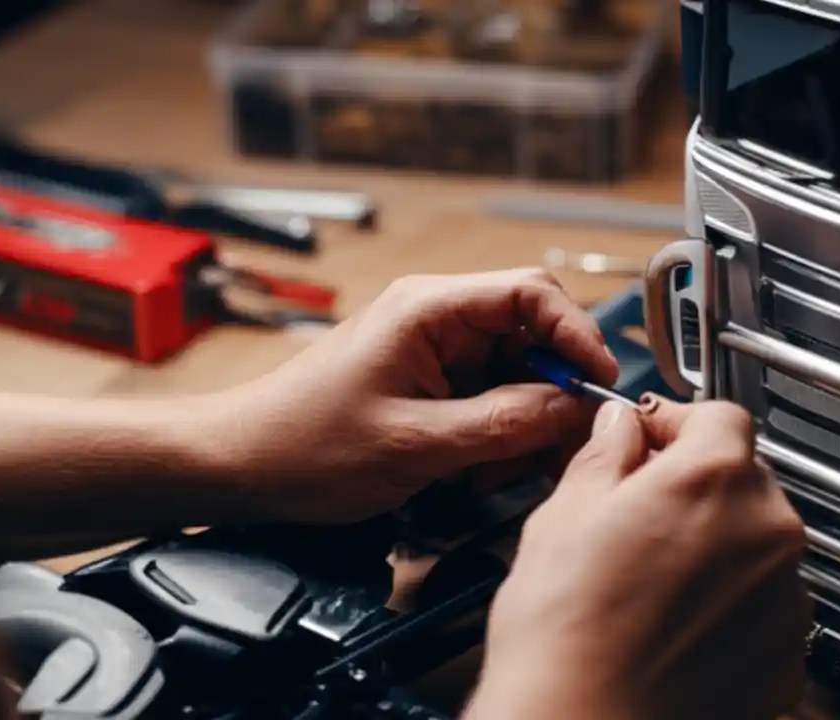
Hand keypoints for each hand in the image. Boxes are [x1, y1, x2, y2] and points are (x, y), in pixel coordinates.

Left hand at [211, 269, 616, 522]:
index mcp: (429, 309)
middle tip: (555, 445)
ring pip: (514, 373)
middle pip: (531, 335)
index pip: (532, 292)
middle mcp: (436, 319)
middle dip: (550, 392)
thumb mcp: (415, 444)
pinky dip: (495, 435)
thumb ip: (503, 424)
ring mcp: (432, 350)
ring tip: (496, 469)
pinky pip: (487, 398)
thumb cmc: (304, 445)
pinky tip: (475, 471)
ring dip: (521, 423)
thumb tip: (574, 408)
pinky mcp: (427, 381)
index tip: (598, 383)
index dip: (576, 334)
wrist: (241, 464)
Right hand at [465, 397, 809, 719]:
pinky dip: (728, 602)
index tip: (647, 438)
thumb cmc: (567, 636)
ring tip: (649, 579)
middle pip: (741, 476)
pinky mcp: (787, 652)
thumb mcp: (563, 516)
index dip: (674, 421)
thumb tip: (619, 429)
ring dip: (714, 544)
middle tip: (634, 512)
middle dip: (693, 484)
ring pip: (755, 542)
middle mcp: (767, 530)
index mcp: (712, 478)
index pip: (718, 414)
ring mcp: (785, 596)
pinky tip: (672, 621)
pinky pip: (763, 603)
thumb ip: (605, 455)